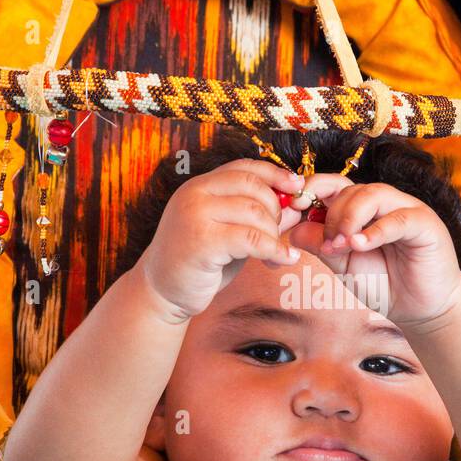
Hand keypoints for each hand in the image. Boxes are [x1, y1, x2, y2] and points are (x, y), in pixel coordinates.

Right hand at [134, 161, 352, 322]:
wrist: (163, 293)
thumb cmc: (199, 263)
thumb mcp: (230, 233)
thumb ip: (257, 217)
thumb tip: (295, 206)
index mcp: (200, 186)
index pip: (243, 168)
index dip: (274, 174)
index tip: (297, 185)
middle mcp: (195, 194)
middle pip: (253, 187)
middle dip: (276, 210)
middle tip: (280, 233)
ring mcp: (196, 215)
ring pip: (254, 212)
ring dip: (275, 235)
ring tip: (278, 253)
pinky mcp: (202, 242)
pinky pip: (251, 239)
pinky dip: (273, 250)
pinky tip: (282, 260)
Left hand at [287, 182, 460, 328]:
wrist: (419, 308)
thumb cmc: (383, 283)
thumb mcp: (343, 266)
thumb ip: (321, 246)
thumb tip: (294, 230)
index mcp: (362, 209)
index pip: (334, 186)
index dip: (312, 189)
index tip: (294, 206)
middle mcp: (383, 203)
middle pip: (350, 189)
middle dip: (331, 216)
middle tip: (329, 245)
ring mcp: (406, 209)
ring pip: (372, 195)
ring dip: (350, 219)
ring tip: (344, 245)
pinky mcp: (425, 224)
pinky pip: (398, 219)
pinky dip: (375, 231)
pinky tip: (360, 245)